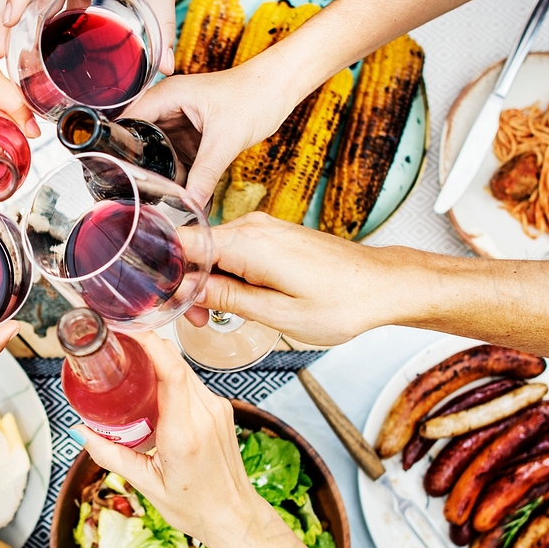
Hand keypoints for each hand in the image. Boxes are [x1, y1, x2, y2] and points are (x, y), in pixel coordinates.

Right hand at [77, 334, 259, 546]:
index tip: (127, 331)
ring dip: (159, 360)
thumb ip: (111, 454)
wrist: (235, 516)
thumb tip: (80, 431)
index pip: (172, 372)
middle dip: (147, 346)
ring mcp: (217, 409)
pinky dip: (171, 376)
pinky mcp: (221, 409)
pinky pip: (193, 382)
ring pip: (184, 369)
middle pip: (176, 363)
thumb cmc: (194, 506)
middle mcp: (206, 414)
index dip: (151, 344)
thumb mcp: (146, 484)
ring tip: (130, 362)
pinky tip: (152, 385)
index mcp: (185, 433)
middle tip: (117, 344)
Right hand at [125, 56, 298, 208]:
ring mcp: (181, 118)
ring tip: (154, 191)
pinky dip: (177, 168)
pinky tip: (176, 186)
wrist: (281, 88)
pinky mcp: (194, 130)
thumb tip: (189, 202)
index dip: (119, 145)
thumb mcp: (226, 139)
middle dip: (138, 161)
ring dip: (159, 167)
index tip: (114, 170)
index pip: (128, 120)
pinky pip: (177, 152)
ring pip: (159, 148)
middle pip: (140, 137)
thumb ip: (206, 173)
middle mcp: (170, 105)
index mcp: (168, 95)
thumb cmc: (255, 95)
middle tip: (133, 188)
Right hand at [187, 213, 411, 345]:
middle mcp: (252, 227)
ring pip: (213, 250)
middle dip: (187, 282)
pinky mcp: (273, 237)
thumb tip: (189, 289)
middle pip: (194, 247)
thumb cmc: (342, 303)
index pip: (182, 241)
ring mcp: (263, 229)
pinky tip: (239, 299)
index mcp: (248, 244)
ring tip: (220, 314)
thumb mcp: (278, 314)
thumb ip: (227, 298)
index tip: (164, 299)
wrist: (384, 285)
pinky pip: (234, 250)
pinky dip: (228, 274)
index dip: (165, 270)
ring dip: (208, 281)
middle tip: (198, 320)